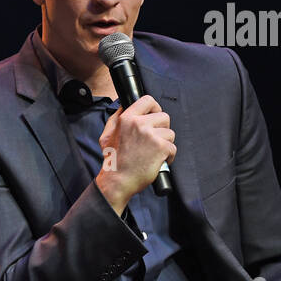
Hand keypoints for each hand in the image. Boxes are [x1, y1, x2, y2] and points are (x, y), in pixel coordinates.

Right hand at [94, 94, 176, 213]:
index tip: (154, 116)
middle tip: (153, 140)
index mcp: (127, 118)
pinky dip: (168, 156)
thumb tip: (125, 106)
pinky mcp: (161, 148)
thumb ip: (117, 118)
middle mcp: (139, 124)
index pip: (148, 100)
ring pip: (170, 133)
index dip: (154, 108)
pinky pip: (173, 147)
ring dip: (165, 143)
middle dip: (162, 128)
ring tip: (153, 152)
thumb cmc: (113, 160)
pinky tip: (157, 160)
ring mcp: (151, 136)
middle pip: (164, 117)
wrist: (118, 180)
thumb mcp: (106, 135)